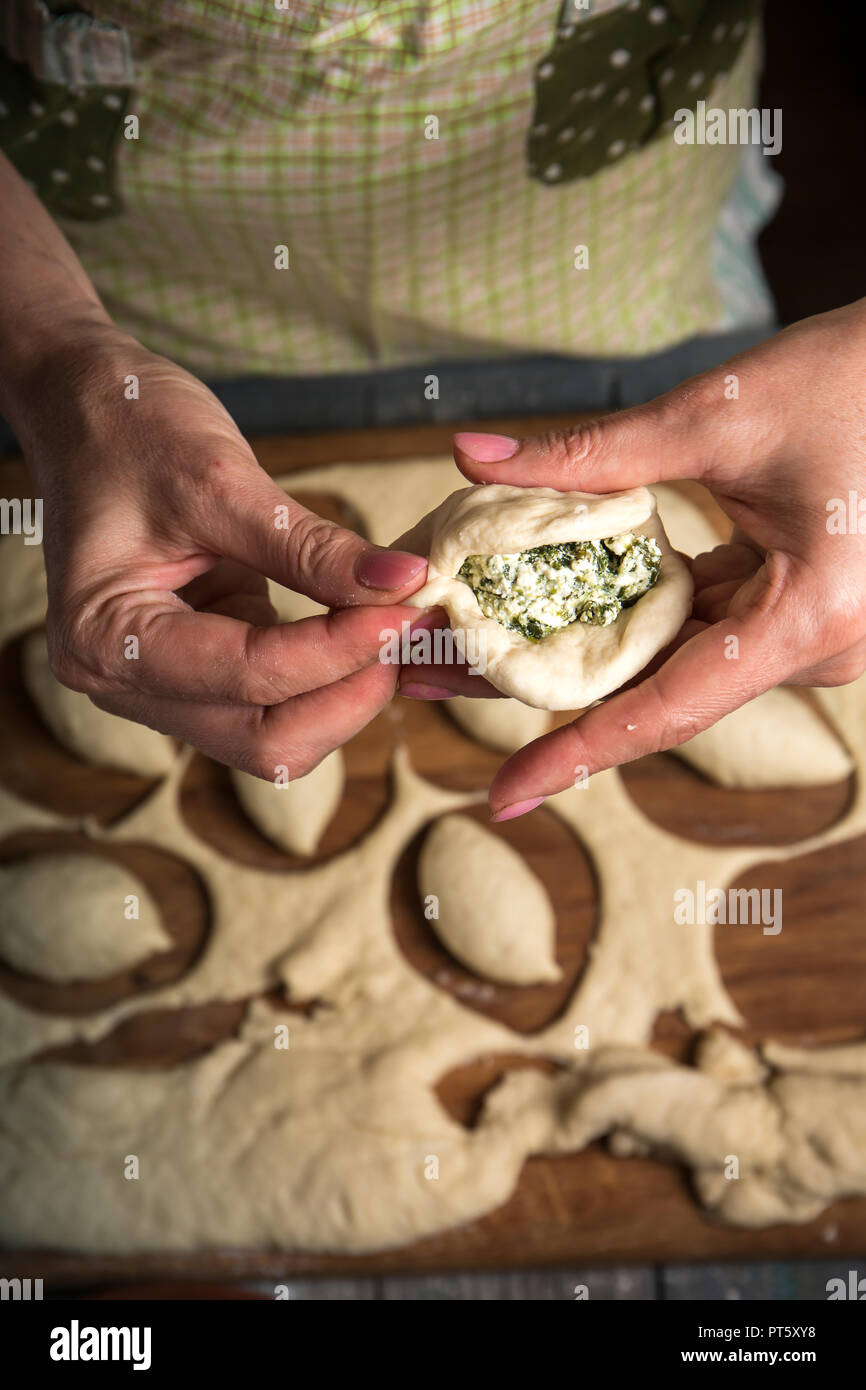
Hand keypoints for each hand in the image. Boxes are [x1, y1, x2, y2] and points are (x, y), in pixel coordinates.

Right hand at [17, 326, 429, 775]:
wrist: (88, 409)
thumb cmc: (129, 429)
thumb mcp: (221, 480)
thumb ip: (310, 546)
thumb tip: (402, 581)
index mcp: (106, 639)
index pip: (247, 676)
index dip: (338, 650)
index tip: (406, 609)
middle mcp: (124, 682)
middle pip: (265, 739)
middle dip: (349, 692)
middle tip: (415, 630)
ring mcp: (162, 685)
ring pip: (277, 737)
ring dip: (346, 693)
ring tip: (401, 628)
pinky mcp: (201, 668)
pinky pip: (276, 701)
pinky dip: (330, 675)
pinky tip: (370, 628)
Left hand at [447, 299, 865, 817]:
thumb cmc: (857, 377)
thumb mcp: (719, 415)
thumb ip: (594, 450)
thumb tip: (472, 458)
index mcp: (807, 620)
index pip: (669, 708)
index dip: (578, 753)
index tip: (505, 796)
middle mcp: (810, 647)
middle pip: (652, 684)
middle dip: (538, 683)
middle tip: (426, 675)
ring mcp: (804, 630)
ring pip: (667, 656)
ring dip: (572, 644)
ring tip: (460, 636)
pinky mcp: (793, 603)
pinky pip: (698, 623)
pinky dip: (627, 612)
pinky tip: (547, 601)